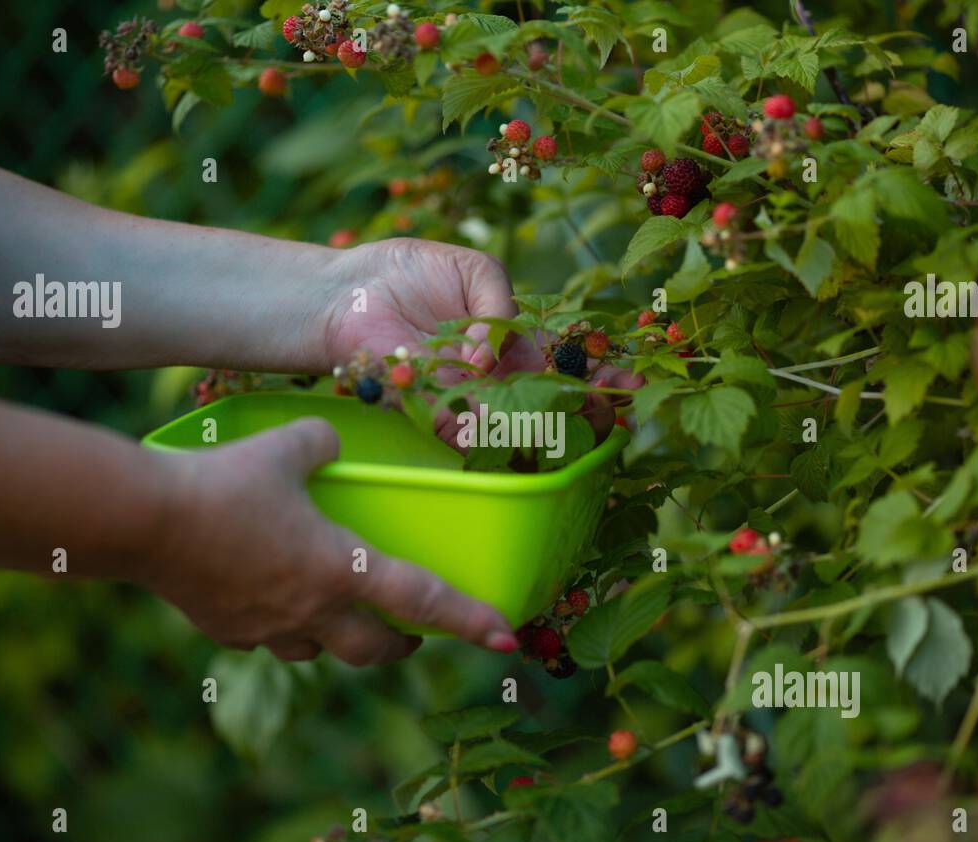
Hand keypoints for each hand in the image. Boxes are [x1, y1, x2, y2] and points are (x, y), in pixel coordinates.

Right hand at [143, 418, 518, 663]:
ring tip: (337, 615)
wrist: (143, 523)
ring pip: (319, 653)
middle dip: (400, 646)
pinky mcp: (226, 631)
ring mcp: (268, 629)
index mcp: (341, 569)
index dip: (471, 622)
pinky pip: (268, 640)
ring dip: (339, 640)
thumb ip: (321, 444)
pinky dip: (280, 627)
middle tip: (411, 634)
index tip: (508, 641)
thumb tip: (330, 440)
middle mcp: (312, 611)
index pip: (423, 601)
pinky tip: (268, 600)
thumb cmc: (224, 483)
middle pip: (374, 650)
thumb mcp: (284, 449)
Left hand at [321, 238, 641, 439]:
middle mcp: (496, 376)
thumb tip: (492, 357)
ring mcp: (466, 396)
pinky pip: (462, 430)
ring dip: (543, 430)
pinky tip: (498, 433)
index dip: (601, 375)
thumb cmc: (406, 272)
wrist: (347, 290)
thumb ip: (499, 304)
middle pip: (550, 403)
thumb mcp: (473, 269)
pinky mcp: (430, 409)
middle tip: (613, 417)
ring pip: (514, 423)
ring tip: (568, 429)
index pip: (566, 362)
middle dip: (587, 414)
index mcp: (513, 340)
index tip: (630, 385)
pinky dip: (482, 435)